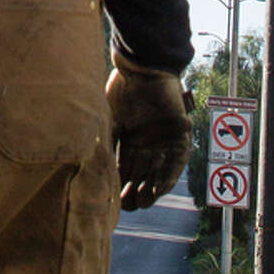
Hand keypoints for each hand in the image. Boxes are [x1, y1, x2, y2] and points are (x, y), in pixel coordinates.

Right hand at [106, 61, 190, 209]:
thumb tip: (93, 166)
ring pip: (160, 170)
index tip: (114, 200)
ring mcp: (164, 138)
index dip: (121, 185)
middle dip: (135, 190)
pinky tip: (160, 188)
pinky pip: (177, 160)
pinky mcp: (179, 134)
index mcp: (130, 138)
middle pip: (143, 173)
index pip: (126, 168)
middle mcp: (148, 141)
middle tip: (128, 205)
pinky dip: (169, 174)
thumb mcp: (110, 118)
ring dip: (153, 187)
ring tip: (144, 202)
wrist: (144, 67)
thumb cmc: (124, 88)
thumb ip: (106, 142)